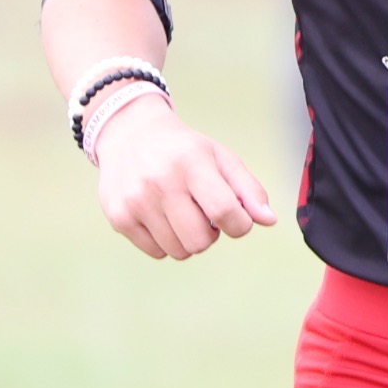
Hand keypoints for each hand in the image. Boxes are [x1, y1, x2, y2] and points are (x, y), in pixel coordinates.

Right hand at [91, 97, 278, 259]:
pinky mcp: (119, 217)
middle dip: (212, 235)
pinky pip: (157, 252)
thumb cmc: (184, 150)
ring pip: (179, 251)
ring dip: (188, 239)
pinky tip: (162, 216)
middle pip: (201, 241)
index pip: (225, 212)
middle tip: (204, 214)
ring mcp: (136, 201)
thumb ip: (248, 189)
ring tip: (182, 213)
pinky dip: (166, 242)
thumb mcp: (220, 157)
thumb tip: (269, 220)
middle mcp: (160, 182)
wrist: (130, 134)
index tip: (237, 219)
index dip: (240, 225)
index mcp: (191, 163)